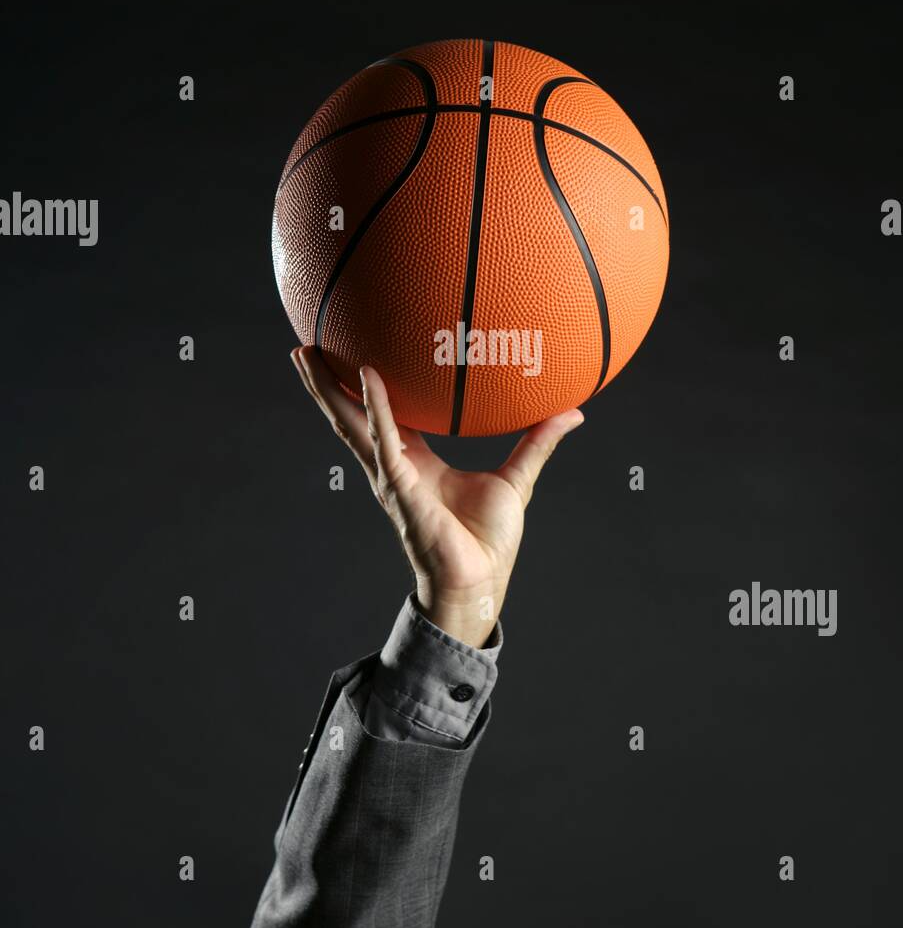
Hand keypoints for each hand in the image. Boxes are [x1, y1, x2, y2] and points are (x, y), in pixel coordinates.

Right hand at [291, 347, 583, 646]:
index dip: (365, 388)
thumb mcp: (516, 479)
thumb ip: (537, 442)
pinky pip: (386, 440)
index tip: (352, 355)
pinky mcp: (401, 488)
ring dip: (329, 389)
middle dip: (326, 384)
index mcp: (415, 462)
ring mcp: (391, 476)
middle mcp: (394, 466)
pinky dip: (377, 408)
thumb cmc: (488, 540)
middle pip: (351, 416)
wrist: (479, 580)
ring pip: (353, 423)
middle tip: (305, 347)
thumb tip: (572, 412)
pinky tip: (369, 377)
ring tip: (307, 356)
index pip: (384, 415)